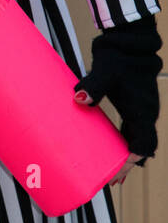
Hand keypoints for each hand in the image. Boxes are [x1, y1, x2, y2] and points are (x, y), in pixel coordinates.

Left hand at [73, 14, 161, 184]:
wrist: (130, 41)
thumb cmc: (120, 56)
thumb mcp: (106, 71)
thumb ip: (94, 85)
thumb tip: (78, 98)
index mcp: (141, 111)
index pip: (141, 146)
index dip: (130, 163)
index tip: (117, 175)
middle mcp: (144, 113)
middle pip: (140, 147)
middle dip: (127, 166)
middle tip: (112, 181)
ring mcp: (141, 109)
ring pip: (137, 139)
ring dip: (126, 155)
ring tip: (113, 172)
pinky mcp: (134, 103)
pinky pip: (132, 129)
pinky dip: (125, 142)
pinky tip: (113, 146)